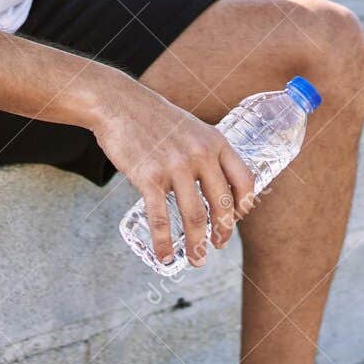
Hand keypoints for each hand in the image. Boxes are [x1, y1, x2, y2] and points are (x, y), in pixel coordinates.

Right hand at [93, 82, 255, 267]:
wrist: (118, 104)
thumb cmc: (154, 118)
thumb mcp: (192, 128)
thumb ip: (206, 152)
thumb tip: (214, 183)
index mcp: (216, 143)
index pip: (244, 182)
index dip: (243, 207)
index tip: (235, 220)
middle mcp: (201, 155)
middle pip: (222, 206)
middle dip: (222, 234)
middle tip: (216, 247)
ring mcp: (175, 167)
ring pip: (194, 217)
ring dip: (196, 246)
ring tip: (196, 260)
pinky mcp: (149, 177)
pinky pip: (161, 218)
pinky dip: (164, 243)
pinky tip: (165, 256)